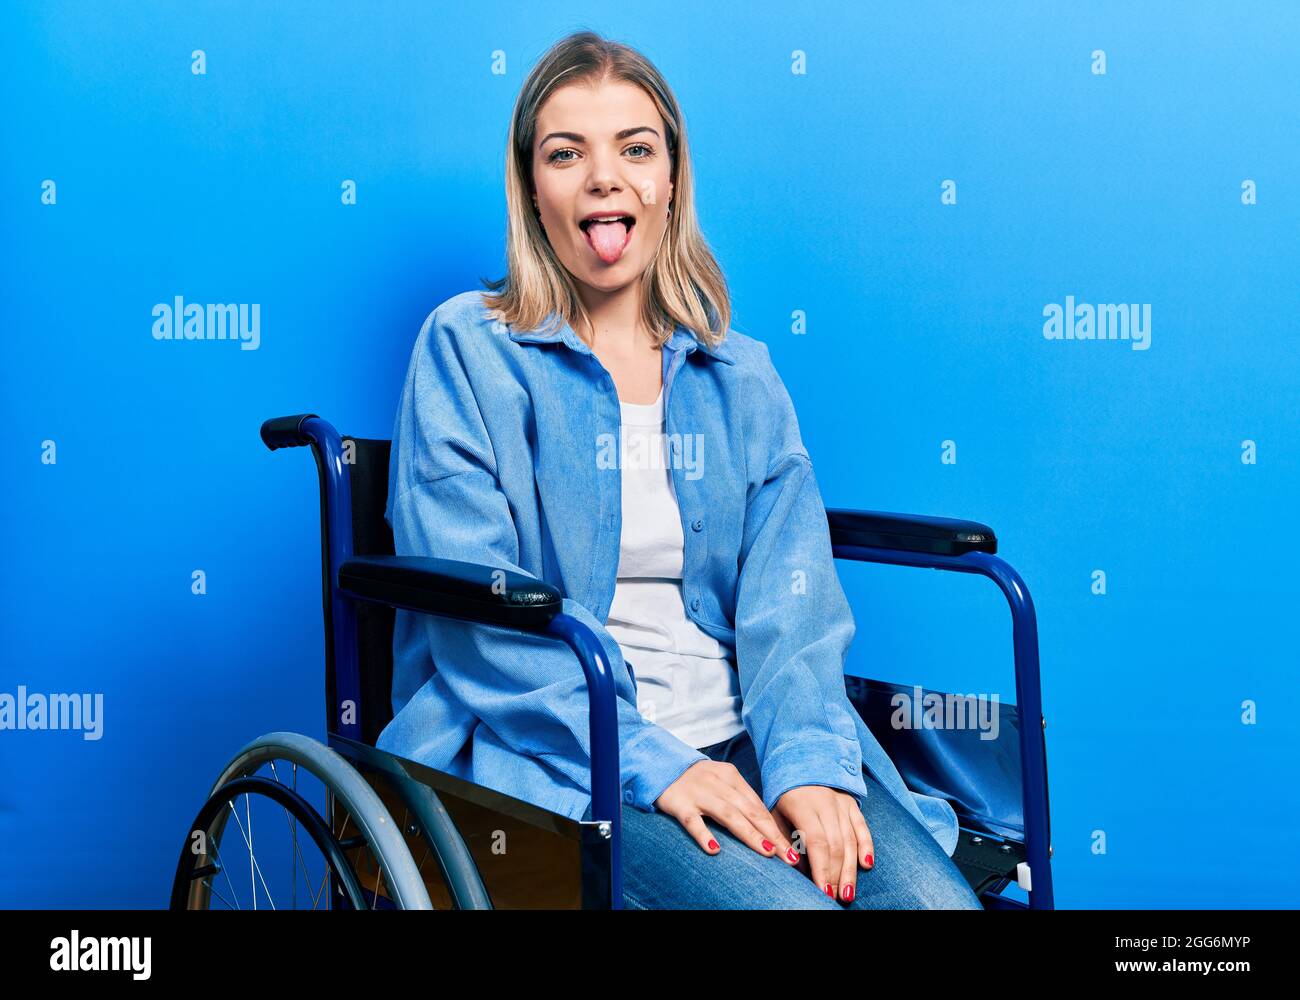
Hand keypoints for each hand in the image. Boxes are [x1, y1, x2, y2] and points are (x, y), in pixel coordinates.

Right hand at [654, 760, 800, 864]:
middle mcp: (719, 784)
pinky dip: (703, 834)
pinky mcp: (679, 804)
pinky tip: (714, 849)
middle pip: (750, 811)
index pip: (759, 806)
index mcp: (732, 777)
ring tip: (767, 852)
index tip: (792, 848)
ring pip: (728, 815)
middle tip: (789, 856)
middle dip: (773, 835)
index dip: (777, 828)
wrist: (661, 764)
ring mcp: (699, 794)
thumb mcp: (722, 783)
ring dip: (750, 834)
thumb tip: (766, 826)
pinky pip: (692, 821)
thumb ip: (741, 800)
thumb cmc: (697, 780)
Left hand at [771, 785, 874, 902]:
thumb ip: (784, 839)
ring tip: (848, 892)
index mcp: (803, 806)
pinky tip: (867, 865)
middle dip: (835, 875)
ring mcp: (841, 803)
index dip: (821, 869)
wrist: (801, 762)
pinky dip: (867, 846)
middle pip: (836, 845)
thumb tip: (794, 868)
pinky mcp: (852, 804)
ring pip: (850, 840)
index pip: (817, 842)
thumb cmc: (783, 795)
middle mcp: (826, 804)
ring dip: (850, 869)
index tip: (822, 892)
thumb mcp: (775, 813)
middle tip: (835, 898)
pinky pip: (862, 827)